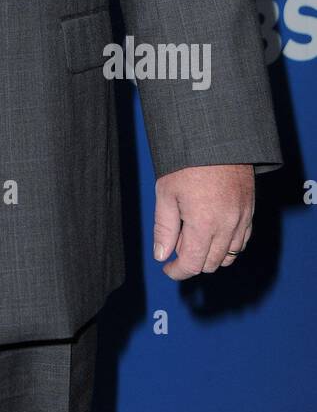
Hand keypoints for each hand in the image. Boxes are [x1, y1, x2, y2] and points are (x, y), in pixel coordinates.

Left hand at [153, 164, 253, 279]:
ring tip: (193, 233)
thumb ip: (164, 229)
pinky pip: (242, 240)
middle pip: (211, 263)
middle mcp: (227, 226)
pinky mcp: (250, 211)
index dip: (178, 272)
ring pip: (229, 255)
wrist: (216, 140)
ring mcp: (242, 219)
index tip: (168, 269)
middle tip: (177, 241)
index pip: (193, 264)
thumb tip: (162, 256)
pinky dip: (228, 244)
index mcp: (204, 224)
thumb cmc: (187, 163)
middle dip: (192, 260)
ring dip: (211, 254)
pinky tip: (213, 231)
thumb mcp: (166, 193)